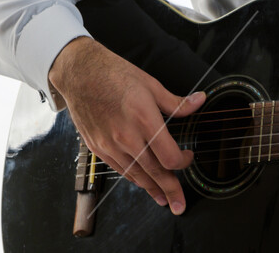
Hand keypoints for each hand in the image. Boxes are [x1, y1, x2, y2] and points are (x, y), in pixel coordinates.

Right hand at [48, 36, 205, 214]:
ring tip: (163, 200)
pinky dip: (133, 178)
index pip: (168, 155)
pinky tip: (142, 182)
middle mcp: (126, 137)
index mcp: (144, 119)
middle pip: (154, 172)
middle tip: (180, 205)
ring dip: (152, 189)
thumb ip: (176, 102)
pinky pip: (119, 169)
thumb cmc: (114, 75)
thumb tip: (199, 101)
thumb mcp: (151, 84)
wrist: (79, 74)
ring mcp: (110, 145)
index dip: (182, 162)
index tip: (188, 157)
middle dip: (170, 190)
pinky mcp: (97, 148)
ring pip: (136, 175)